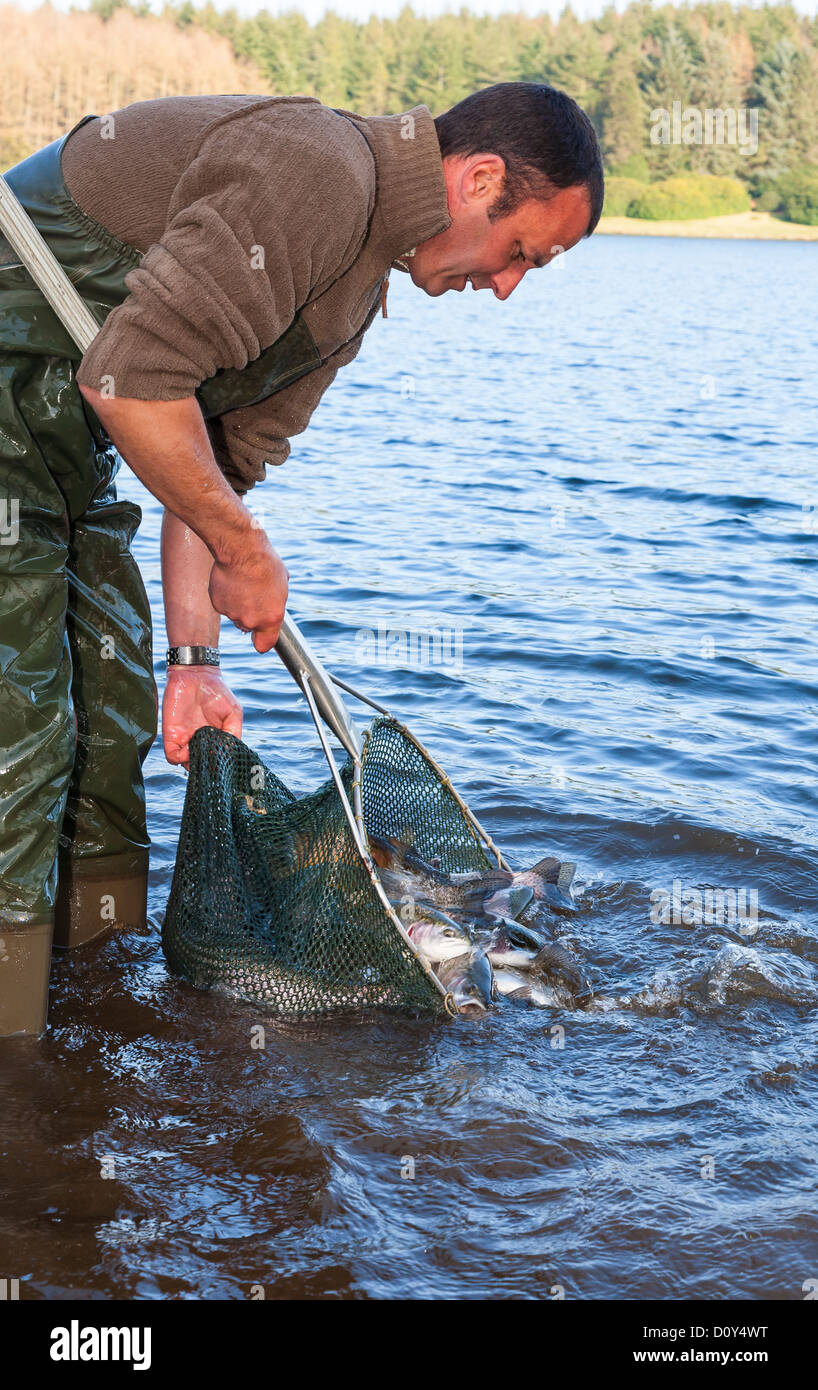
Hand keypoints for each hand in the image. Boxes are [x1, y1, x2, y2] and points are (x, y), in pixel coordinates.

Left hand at [162, 667, 242, 765]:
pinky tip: (187, 750)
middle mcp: (200, 741)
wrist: (194, 674)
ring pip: (187, 765)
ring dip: (193, 765)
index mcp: (216, 737)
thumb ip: (233, 732)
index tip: (223, 763)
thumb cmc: (216, 691)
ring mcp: (185, 740)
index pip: (217, 758)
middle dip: (206, 767)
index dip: (220, 764)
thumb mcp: (233, 712)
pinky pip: (172, 756)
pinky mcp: (171, 736)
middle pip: (202, 765)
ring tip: (199, 754)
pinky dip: (179, 759)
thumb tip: (231, 751)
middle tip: (210, 762)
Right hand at [208, 529, 288, 652]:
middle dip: (250, 614)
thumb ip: (275, 602)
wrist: (241, 549)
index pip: (264, 645)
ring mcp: (232, 614)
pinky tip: (231, 581)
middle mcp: (251, 620)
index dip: (263, 640)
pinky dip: (225, 596)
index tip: (261, 635)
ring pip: (235, 615)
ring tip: (242, 583)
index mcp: (271, 618)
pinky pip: (223, 605)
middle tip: (252, 594)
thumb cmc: (266, 563)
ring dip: (238, 604)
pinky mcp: (217, 605)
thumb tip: (272, 604)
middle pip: (248, 626)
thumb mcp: (282, 584)